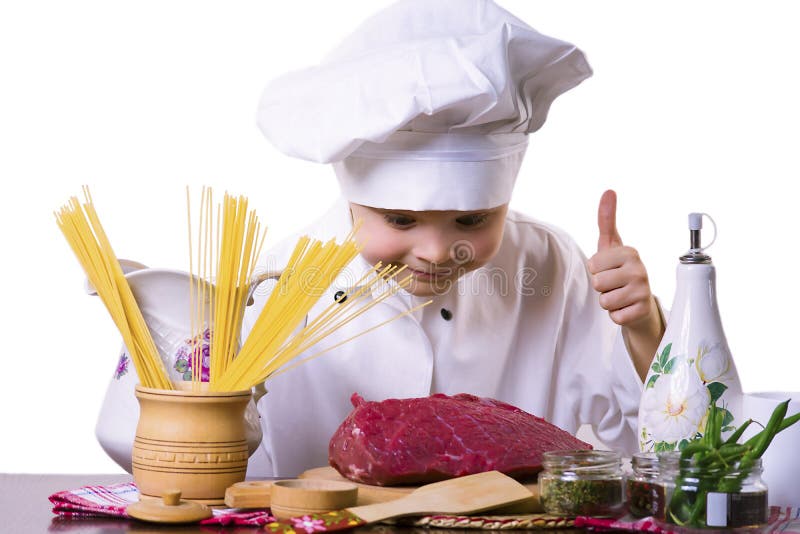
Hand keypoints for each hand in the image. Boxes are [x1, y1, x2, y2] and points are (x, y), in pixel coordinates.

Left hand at [587, 190, 656, 329]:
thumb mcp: (611, 244)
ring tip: (620, 294)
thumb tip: (608, 191)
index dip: (596, 269)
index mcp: (630, 252)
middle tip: (615, 284)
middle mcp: (640, 270)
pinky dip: (616, 314)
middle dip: (601, 287)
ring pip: (604, 301)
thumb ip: (606, 219)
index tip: (609, 268)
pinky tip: (626, 307)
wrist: (640, 301)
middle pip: (597, 283)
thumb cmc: (621, 270)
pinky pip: (614, 316)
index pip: (593, 264)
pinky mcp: (642, 311)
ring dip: (608, 301)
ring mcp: (643, 291)